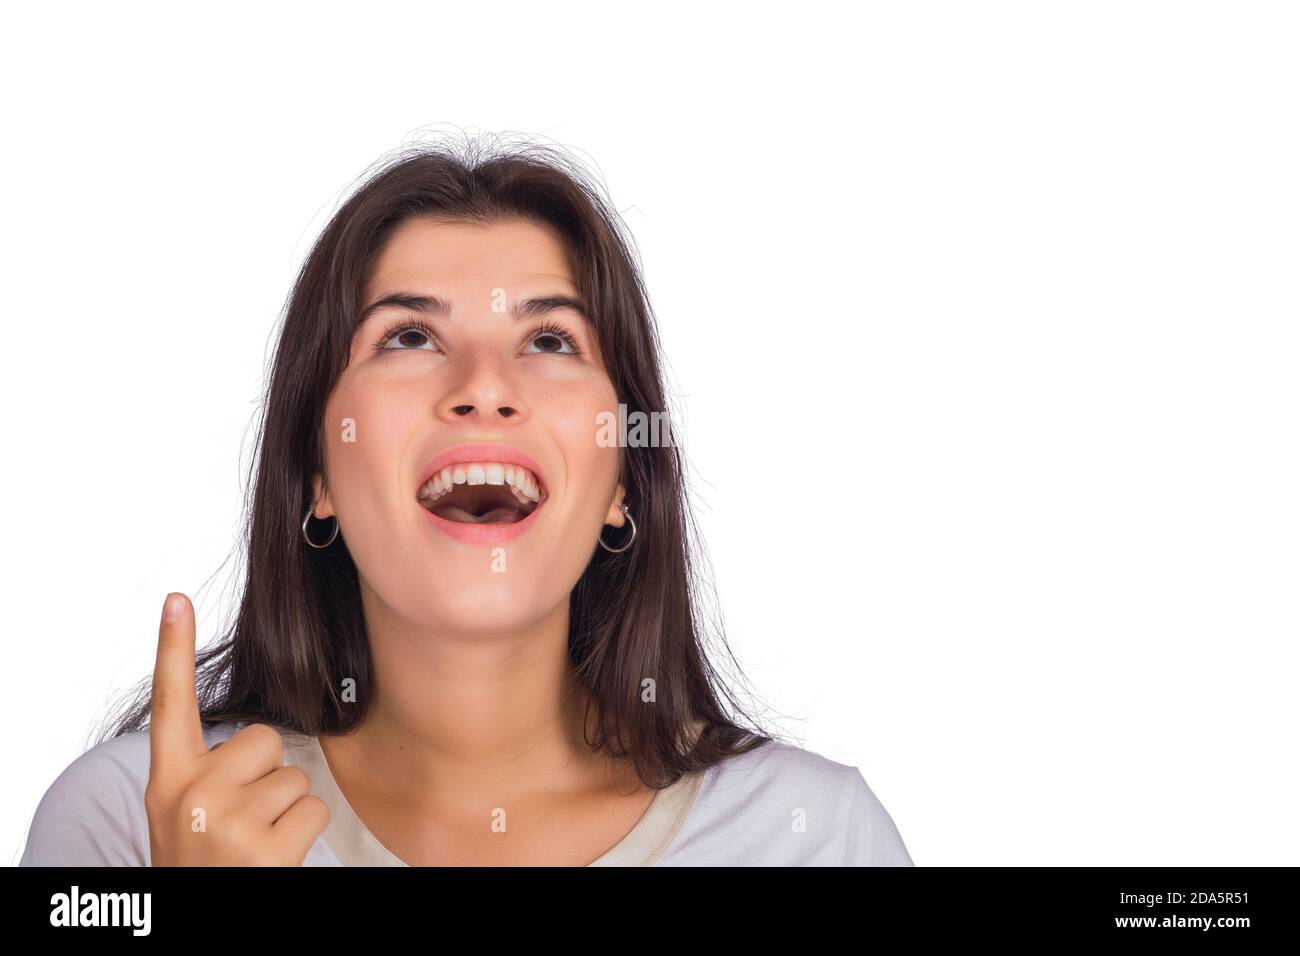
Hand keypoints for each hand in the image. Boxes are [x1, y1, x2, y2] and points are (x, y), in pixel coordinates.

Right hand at [144, 592, 329, 864]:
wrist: (196, 923)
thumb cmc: (205, 860)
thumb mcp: (184, 814)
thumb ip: (210, 770)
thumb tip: (264, 738)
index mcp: (167, 782)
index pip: (171, 704)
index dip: (173, 649)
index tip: (177, 598)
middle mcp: (191, 796)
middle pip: (263, 739)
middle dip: (266, 773)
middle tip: (241, 818)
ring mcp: (225, 823)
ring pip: (294, 778)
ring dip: (285, 810)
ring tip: (255, 842)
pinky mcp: (263, 849)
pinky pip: (313, 810)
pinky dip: (303, 834)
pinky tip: (273, 857)